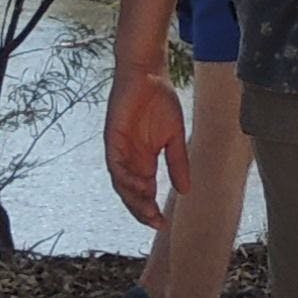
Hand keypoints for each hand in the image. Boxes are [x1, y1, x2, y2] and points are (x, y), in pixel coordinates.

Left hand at [106, 70, 187, 228]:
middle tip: (155, 222)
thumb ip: (178, 163)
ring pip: (121, 183)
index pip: (144, 193)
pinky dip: (126, 177)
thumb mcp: (174, 137)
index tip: (163, 224)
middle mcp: (129, 159)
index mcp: (144, 160)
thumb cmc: (160, 100)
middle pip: (130, 193)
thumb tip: (185, 191)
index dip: (151, 209)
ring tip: (148, 207)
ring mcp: (119, 149)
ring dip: (133, 197)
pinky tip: (140, 185)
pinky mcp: (112, 138)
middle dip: (141, 210)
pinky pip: (114, 163)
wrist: (148, 73)